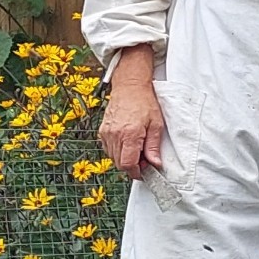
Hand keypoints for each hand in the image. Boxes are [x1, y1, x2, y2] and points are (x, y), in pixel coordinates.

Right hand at [100, 46, 163, 179]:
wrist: (129, 86)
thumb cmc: (145, 102)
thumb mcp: (156, 125)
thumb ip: (153, 146)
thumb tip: (155, 164)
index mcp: (129, 134)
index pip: (128, 164)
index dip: (137, 172)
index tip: (146, 172)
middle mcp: (114, 135)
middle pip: (119, 163)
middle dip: (132, 166)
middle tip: (145, 160)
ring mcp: (106, 133)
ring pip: (113, 157)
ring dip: (125, 159)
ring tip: (138, 150)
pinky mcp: (102, 130)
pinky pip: (109, 149)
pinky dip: (118, 151)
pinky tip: (129, 144)